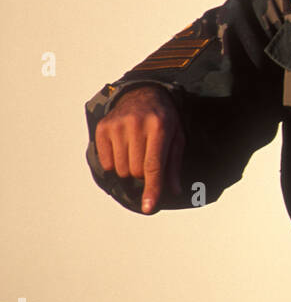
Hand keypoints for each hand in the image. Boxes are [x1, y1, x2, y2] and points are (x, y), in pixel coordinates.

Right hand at [94, 85, 183, 213]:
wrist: (144, 94)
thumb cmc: (164, 120)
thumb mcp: (177, 138)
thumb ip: (173, 165)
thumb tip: (174, 191)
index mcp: (159, 127)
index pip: (153, 166)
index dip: (152, 188)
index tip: (148, 207)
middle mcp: (136, 125)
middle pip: (135, 171)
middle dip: (142, 173)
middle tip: (147, 158)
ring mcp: (117, 125)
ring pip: (120, 169)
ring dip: (129, 169)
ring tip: (136, 150)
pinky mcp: (103, 127)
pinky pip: (106, 162)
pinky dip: (115, 162)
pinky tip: (123, 147)